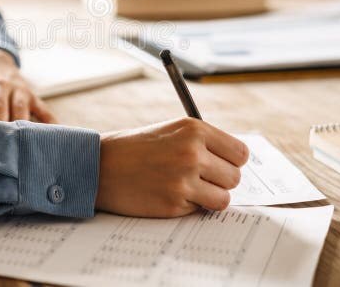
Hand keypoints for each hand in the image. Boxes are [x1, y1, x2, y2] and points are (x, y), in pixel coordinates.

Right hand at [95, 118, 248, 216]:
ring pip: (223, 198)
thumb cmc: (134, 148)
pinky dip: (189, 207)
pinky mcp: (174, 203)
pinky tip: (167, 194)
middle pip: (235, 177)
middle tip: (198, 178)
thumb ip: (202, 143)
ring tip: (186, 188)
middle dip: (219, 181)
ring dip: (209, 197)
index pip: (240, 153)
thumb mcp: (170, 131)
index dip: (230, 161)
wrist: (98, 165)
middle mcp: (192, 152)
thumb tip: (234, 164)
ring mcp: (184, 179)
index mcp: (194, 129)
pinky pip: (200, 210)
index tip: (219, 165)